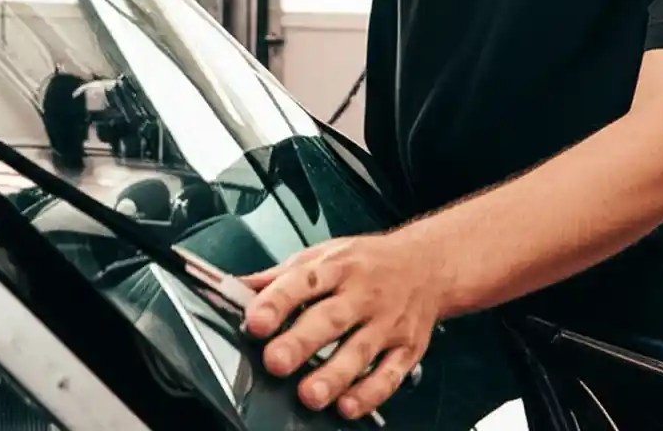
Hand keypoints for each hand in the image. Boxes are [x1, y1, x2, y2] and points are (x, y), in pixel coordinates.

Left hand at [242, 231, 443, 420]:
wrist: (427, 265)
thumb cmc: (367, 262)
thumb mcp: (323, 255)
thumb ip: (280, 277)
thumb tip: (234, 288)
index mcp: (336, 266)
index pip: (303, 281)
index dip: (278, 302)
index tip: (255, 321)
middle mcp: (362, 294)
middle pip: (330, 319)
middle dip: (301, 342)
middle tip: (275, 362)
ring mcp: (386, 323)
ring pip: (359, 351)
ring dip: (334, 375)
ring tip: (309, 395)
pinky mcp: (406, 348)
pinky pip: (390, 374)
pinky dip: (370, 393)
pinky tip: (349, 406)